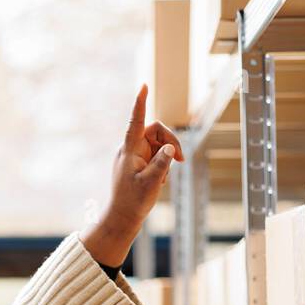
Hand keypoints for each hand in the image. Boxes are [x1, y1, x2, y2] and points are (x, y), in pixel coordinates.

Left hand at [80, 83, 185, 266]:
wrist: (123, 217)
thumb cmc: (133, 202)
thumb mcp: (151, 183)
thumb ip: (162, 163)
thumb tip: (171, 147)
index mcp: (129, 150)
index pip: (136, 122)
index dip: (140, 104)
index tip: (143, 86)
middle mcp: (131, 149)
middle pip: (156, 131)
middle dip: (171, 142)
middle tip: (181, 160)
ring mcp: (136, 155)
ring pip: (160, 144)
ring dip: (167, 158)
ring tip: (163, 178)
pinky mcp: (141, 163)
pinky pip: (158, 155)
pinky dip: (163, 166)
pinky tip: (159, 182)